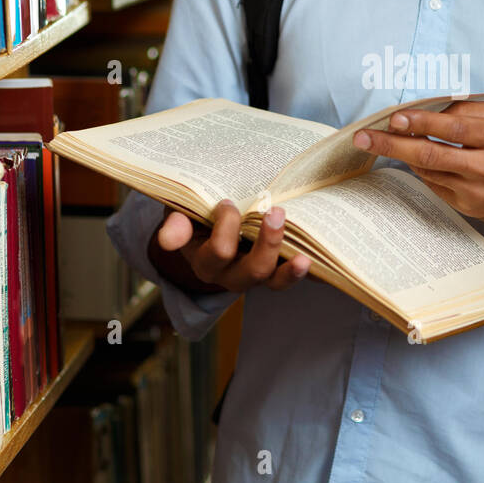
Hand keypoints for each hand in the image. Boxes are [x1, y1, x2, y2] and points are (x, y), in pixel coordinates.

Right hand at [152, 200, 311, 294]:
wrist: (208, 225)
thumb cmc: (196, 215)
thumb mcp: (182, 213)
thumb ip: (177, 223)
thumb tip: (168, 239)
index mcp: (204, 261)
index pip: (218, 252)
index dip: (226, 227)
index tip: (227, 202)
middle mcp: (229, 275)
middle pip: (251, 270)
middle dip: (266, 242)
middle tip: (275, 211)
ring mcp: (253, 276)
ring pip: (272, 281)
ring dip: (288, 267)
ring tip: (304, 255)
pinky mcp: (272, 272)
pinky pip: (287, 279)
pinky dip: (300, 272)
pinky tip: (314, 260)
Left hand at [351, 100, 483, 227]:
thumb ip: (470, 111)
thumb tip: (427, 109)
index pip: (453, 128)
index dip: (421, 122)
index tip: (394, 117)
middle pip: (433, 154)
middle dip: (393, 144)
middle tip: (363, 137)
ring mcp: (479, 192)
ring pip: (429, 171)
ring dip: (403, 155)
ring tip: (380, 142)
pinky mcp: (470, 208)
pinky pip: (436, 186)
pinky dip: (421, 170)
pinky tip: (411, 158)